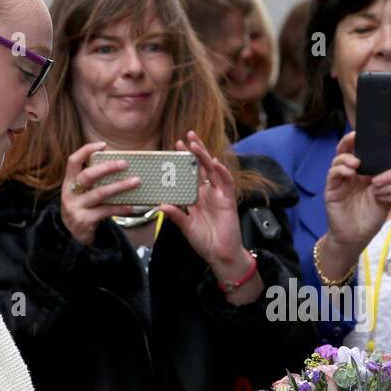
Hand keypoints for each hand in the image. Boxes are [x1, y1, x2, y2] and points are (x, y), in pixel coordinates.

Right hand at [60, 141, 144, 246]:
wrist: (73, 236)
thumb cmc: (83, 209)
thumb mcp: (81, 193)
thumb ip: (93, 181)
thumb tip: (120, 167)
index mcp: (68, 182)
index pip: (73, 161)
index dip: (86, 151)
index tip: (103, 145)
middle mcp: (70, 193)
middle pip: (87, 176)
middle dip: (107, 168)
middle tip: (125, 164)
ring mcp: (75, 208)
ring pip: (99, 194)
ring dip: (120, 186)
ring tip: (136, 181)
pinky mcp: (84, 220)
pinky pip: (106, 211)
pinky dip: (120, 208)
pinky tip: (131, 206)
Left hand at [160, 131, 253, 281]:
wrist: (220, 255)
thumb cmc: (205, 242)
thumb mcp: (186, 228)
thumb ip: (176, 216)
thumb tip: (161, 205)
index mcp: (198, 197)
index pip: (191, 174)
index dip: (185, 160)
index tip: (175, 147)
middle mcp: (209, 193)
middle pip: (203, 167)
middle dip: (196, 151)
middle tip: (188, 135)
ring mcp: (219, 195)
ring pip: (213, 170)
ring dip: (206, 156)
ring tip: (196, 144)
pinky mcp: (228, 200)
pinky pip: (226, 183)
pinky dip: (221, 172)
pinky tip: (215, 162)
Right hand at [322, 131, 389, 266]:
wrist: (357, 237)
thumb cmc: (371, 217)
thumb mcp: (384, 194)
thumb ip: (388, 178)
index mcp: (363, 173)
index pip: (362, 151)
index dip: (364, 141)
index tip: (373, 133)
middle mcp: (350, 174)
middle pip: (346, 150)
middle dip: (350, 141)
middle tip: (356, 136)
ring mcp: (339, 181)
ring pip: (338, 160)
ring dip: (346, 158)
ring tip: (356, 162)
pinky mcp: (331, 190)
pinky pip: (333, 175)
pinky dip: (340, 170)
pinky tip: (349, 171)